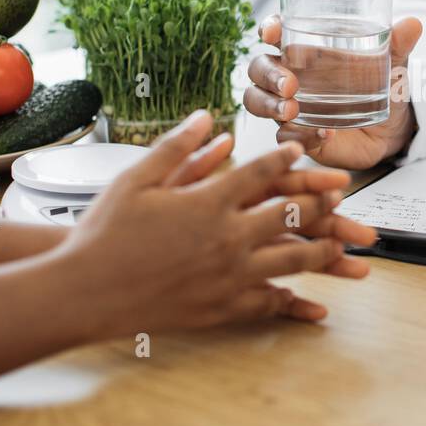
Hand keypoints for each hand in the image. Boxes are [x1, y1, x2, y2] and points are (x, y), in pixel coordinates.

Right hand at [52, 111, 378, 336]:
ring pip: (293, 262)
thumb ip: (177, 147)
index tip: (302, 150)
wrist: (85, 291)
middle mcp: (228, 238)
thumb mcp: (136, 179)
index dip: (286, 157)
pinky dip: (290, 299)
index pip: (262, 172)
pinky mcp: (222, 307)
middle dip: (320, 203)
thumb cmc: (105, 232)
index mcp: (209, 202)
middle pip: (292, 216)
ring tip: (340, 247)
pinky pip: (267, 302)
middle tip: (340, 196)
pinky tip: (305, 298)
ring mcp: (229, 276)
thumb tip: (208, 118)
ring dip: (322, 252)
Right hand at [243, 14, 421, 168]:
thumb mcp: (392, 63)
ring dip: (269, 105)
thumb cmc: (381, 85)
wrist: (391, 126)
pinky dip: (300, 135)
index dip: (268, 28)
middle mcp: (289, 75)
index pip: (276, 32)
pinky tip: (322, 134)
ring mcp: (289, 106)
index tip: (270, 31)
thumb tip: (413, 23)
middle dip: (268, 75)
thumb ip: (397, 44)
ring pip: (257, 101)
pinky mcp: (298, 134)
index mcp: (305, 49)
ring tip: (292, 109)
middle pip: (259, 69)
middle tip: (290, 85)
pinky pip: (285, 136)